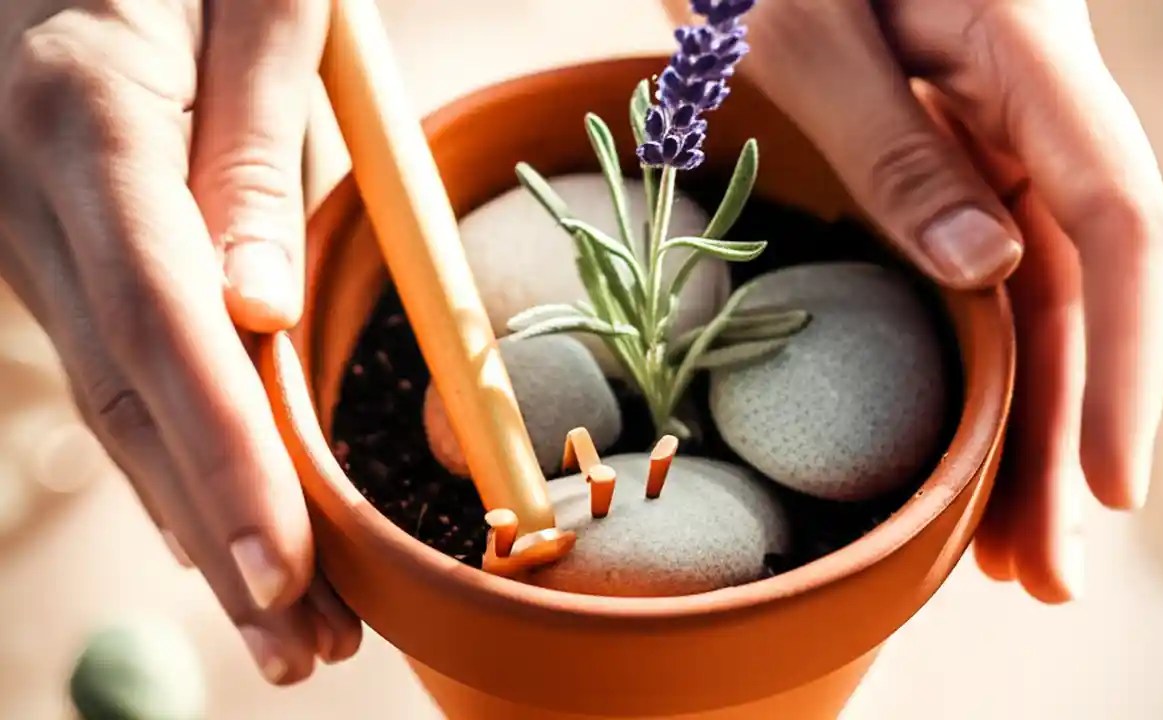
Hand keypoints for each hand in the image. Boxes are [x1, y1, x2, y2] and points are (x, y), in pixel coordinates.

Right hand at [0, 0, 359, 680]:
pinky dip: (177, 455)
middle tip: (308, 648)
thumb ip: (248, 143)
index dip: (224, 456)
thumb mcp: (254, 1)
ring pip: (120, 401)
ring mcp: (32, 229)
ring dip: (203, 520)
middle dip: (223, 533)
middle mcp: (38, 196)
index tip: (283, 567)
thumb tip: (262, 311)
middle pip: (137, 397)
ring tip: (291, 623)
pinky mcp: (56, 245)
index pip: (165, 325)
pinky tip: (221, 526)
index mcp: (89, 122)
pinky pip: (119, 364)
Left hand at [667, 0, 1162, 602]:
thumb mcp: (798, 32)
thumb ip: (892, 147)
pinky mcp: (951, 149)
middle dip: (1064, 436)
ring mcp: (996, 129)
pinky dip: (980, 363)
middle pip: (1077, 287)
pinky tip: (973, 444)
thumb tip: (987, 275)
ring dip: (1026, 424)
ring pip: (1033, 294)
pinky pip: (983, 268)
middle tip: (1043, 575)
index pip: (1114, 216)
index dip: (1123, 360)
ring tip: (1011, 551)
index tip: (1106, 486)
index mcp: (1022, 46)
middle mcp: (1032, 101)